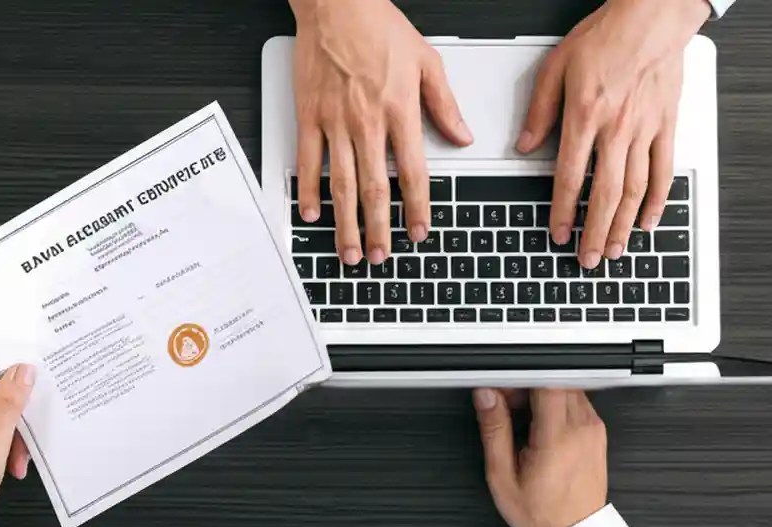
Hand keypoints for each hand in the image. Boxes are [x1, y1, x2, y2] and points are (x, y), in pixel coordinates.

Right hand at [290, 0, 472, 265]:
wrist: (337, 2)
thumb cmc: (379, 26)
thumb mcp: (427, 61)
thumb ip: (444, 104)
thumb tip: (462, 136)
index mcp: (400, 110)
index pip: (413, 172)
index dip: (417, 207)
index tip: (419, 232)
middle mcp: (367, 121)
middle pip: (375, 188)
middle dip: (378, 229)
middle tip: (380, 257)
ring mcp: (335, 121)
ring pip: (342, 183)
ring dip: (345, 222)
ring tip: (348, 249)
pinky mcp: (309, 115)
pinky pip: (309, 161)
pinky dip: (309, 190)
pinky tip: (312, 212)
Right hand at [472, 388, 607, 526]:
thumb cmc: (539, 511)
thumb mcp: (502, 475)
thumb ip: (494, 429)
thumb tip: (486, 397)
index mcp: (557, 438)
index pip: (545, 382)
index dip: (520, 377)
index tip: (503, 387)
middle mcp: (581, 429)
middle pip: (555, 380)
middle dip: (527, 385)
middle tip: (508, 405)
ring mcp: (593, 429)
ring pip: (566, 388)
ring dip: (541, 394)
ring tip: (523, 419)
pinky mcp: (597, 431)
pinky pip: (576, 401)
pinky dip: (556, 404)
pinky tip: (540, 426)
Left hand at [517, 0, 710, 267]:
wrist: (652, 16)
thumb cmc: (606, 37)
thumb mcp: (555, 67)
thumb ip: (539, 111)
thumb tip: (524, 145)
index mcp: (584, 116)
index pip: (569, 177)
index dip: (563, 211)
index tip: (558, 233)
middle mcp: (617, 128)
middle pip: (605, 193)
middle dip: (595, 232)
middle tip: (588, 258)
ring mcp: (645, 129)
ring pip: (635, 189)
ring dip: (623, 226)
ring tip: (615, 250)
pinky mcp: (667, 125)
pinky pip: (664, 170)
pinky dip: (657, 200)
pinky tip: (649, 221)